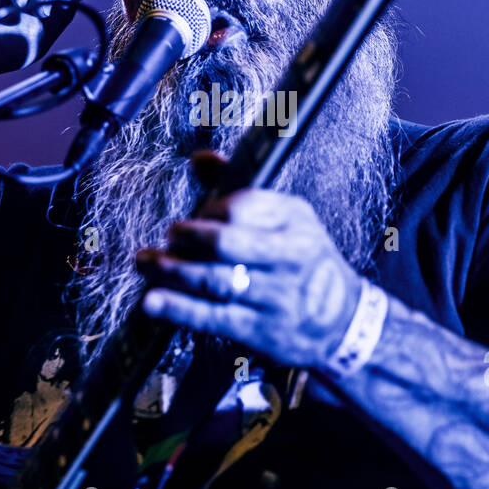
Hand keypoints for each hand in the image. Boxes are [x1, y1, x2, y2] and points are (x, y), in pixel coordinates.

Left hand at [136, 153, 362, 370]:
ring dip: (170, 271)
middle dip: (187, 237)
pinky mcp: (260, 330)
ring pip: (212, 280)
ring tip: (145, 263)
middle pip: (224, 242)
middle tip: (169, 237)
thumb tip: (199, 158)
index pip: (242, 206)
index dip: (210, 211)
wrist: (343, 320)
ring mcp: (275, 296)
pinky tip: (152, 302)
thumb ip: (241, 190)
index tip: (195, 218)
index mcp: (295, 220)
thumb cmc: (306, 262)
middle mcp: (288, 256)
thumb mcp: (289, 219)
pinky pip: (212, 317)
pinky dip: (178, 308)